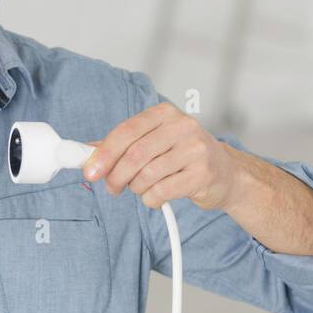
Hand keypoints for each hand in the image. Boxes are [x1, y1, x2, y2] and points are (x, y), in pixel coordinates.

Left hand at [82, 102, 238, 209]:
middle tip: (112, 188)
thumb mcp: (153, 142)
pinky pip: (162, 191)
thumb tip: (86, 153)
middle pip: (135, 154)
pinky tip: (156, 197)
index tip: (89, 171)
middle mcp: (182, 126)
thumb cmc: (182, 157)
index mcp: (164, 114)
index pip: (126, 131)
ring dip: (136, 188)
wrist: (226, 174)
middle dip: (116, 176)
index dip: (104, 153)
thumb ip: (121, 146)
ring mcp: (195, 149)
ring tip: (141, 189)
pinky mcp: (203, 173)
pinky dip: (151, 199)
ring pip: (147, 175)